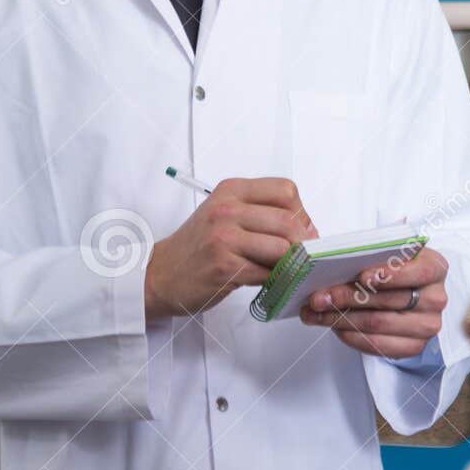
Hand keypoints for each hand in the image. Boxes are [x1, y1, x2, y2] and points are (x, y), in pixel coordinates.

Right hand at [144, 177, 315, 318]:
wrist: (161, 273)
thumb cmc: (198, 245)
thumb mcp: (225, 214)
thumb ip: (260, 213)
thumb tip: (307, 229)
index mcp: (231, 190)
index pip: (285, 190)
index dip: (301, 212)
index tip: (302, 230)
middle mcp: (226, 209)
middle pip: (288, 220)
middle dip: (303, 242)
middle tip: (301, 256)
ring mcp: (224, 237)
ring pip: (282, 247)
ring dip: (290, 263)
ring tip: (283, 269)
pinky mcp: (224, 266)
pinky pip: (267, 272)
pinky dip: (275, 279)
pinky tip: (267, 280)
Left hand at [299, 247, 448, 358]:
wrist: (408, 291)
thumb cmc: (394, 267)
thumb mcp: (390, 252)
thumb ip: (371, 253)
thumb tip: (333, 260)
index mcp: (435, 268)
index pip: (417, 272)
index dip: (389, 275)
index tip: (361, 276)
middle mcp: (436, 298)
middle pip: (388, 300)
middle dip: (347, 297)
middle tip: (319, 296)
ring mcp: (427, 326)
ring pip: (377, 324)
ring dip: (341, 318)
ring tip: (316, 311)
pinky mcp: (413, 346)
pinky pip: (377, 345)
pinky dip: (350, 335)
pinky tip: (332, 325)